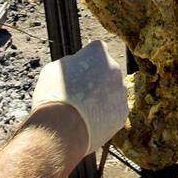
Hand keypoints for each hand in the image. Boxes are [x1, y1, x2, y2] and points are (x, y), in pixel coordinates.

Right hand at [30, 40, 128, 154]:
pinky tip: (90, 121)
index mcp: (97, 51)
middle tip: (79, 93)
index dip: (86, 61)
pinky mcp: (123, 111)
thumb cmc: (54, 95)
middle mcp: (114, 67)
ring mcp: (121, 90)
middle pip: (107, 71)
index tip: (77, 72)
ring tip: (82, 111)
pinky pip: (114, 110)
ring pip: (112, 91)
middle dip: (96, 79)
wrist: (64, 127)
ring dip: (102, 97)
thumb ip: (71, 63)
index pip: (96, 50)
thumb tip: (76, 65)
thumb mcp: (55, 69)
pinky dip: (105, 114)